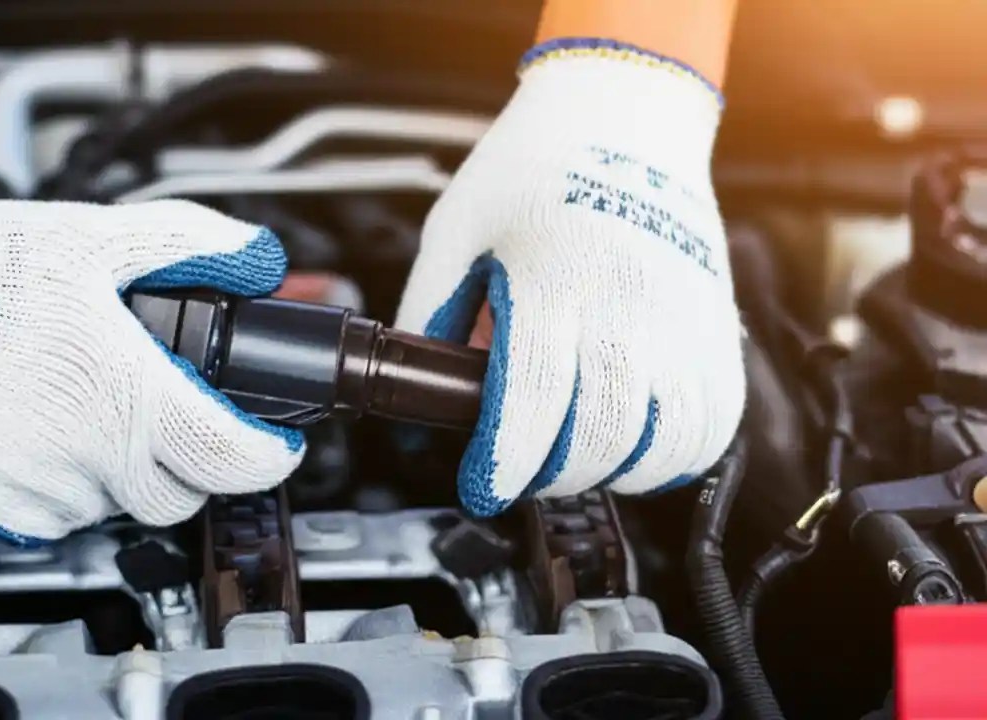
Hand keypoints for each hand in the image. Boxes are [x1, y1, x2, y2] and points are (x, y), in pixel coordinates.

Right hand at [0, 174, 304, 543]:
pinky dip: (73, 483)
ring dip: (128, 468)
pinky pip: (61, 517)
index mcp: (126, 394)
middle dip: (196, 460)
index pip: (235, 460)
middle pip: (183, 495)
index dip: (270, 454)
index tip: (274, 441)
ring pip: (120, 506)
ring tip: (93, 404)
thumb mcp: (98, 235)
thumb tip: (259, 262)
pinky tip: (47, 426)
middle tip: (177, 413)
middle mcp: (87, 456)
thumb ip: (194, 245)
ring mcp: (37, 490)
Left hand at [396, 40, 743, 514]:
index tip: (481, 485)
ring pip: (664, 443)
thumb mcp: (454, 233)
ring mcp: (682, 321)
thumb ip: (430, 316)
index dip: (505, 461)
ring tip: (574, 458)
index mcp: (554, 279)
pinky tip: (634, 447)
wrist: (624, 117)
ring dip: (611, 474)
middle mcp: (628, 305)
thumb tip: (419, 395)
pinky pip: (714, 425)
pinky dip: (673, 457)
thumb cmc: (531, 172)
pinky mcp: (716, 329)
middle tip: (519, 470)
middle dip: (549, 477)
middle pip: (601, 436)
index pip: (537, 399)